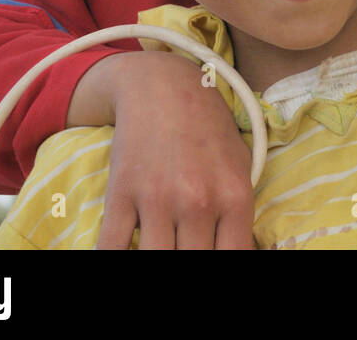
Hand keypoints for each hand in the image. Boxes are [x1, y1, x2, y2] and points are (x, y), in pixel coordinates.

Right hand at [70, 52, 255, 248]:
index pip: (234, 258)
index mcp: (235, 196)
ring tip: (163, 246)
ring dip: (157, 257)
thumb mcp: (240, 166)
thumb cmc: (208, 129)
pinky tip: (125, 249)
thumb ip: (241, 214)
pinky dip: (113, 256)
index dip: (225, 267)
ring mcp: (158, 199)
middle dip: (191, 260)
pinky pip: (112, 247)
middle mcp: (199, 201)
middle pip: (193, 263)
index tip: (214, 260)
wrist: (163, 88)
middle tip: (186, 248)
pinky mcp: (121, 194)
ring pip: (155, 260)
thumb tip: (244, 252)